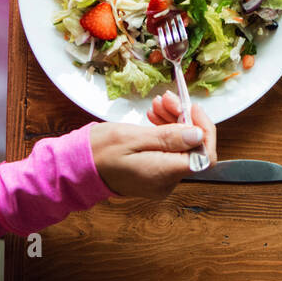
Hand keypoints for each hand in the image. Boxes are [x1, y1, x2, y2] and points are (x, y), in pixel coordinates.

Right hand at [89, 104, 216, 198]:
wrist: (76, 167)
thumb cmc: (98, 152)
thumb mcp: (132, 137)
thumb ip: (168, 138)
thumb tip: (198, 135)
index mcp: (164, 174)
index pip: (204, 156)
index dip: (204, 130)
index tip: (192, 108)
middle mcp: (167, 182)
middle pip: (192, 148)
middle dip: (184, 119)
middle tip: (167, 98)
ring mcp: (161, 180)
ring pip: (180, 147)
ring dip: (174, 122)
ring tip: (158, 104)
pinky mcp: (154, 174)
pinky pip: (168, 151)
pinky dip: (165, 132)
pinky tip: (155, 117)